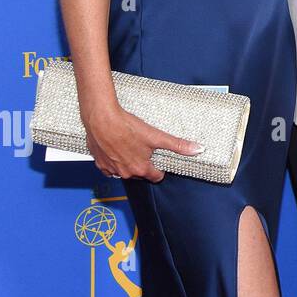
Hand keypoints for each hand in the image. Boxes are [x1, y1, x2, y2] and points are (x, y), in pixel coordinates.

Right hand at [84, 105, 202, 182]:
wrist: (101, 120)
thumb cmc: (126, 127)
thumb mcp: (157, 136)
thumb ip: (177, 145)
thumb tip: (197, 149)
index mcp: (141, 169)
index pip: (156, 176)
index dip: (160, 168)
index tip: (160, 160)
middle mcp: (125, 173)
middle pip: (140, 174)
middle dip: (144, 164)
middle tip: (145, 149)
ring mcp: (111, 169)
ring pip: (124, 170)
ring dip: (129, 162)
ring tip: (131, 146)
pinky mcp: (99, 163)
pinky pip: (110, 167)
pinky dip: (114, 160)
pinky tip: (117, 148)